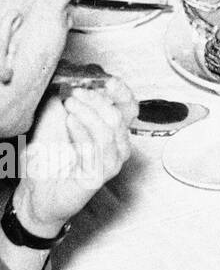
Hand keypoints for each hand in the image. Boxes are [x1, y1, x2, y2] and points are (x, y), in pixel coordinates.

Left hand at [15, 80, 133, 235]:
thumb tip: (80, 77)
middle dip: (97, 99)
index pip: (130, 107)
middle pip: (119, 114)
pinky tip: (70, 121)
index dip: (122, 91)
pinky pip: (96, 147)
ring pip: (110, 128)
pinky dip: (82, 130)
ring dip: (89, 112)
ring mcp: (112, 161)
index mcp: (114, 131)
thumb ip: (75, 100)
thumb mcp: (62, 119)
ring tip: (69, 104)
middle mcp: (119, 146)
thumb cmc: (51, 157)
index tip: (106, 80)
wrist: (38, 192)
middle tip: (76, 92)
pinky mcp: (100, 175)